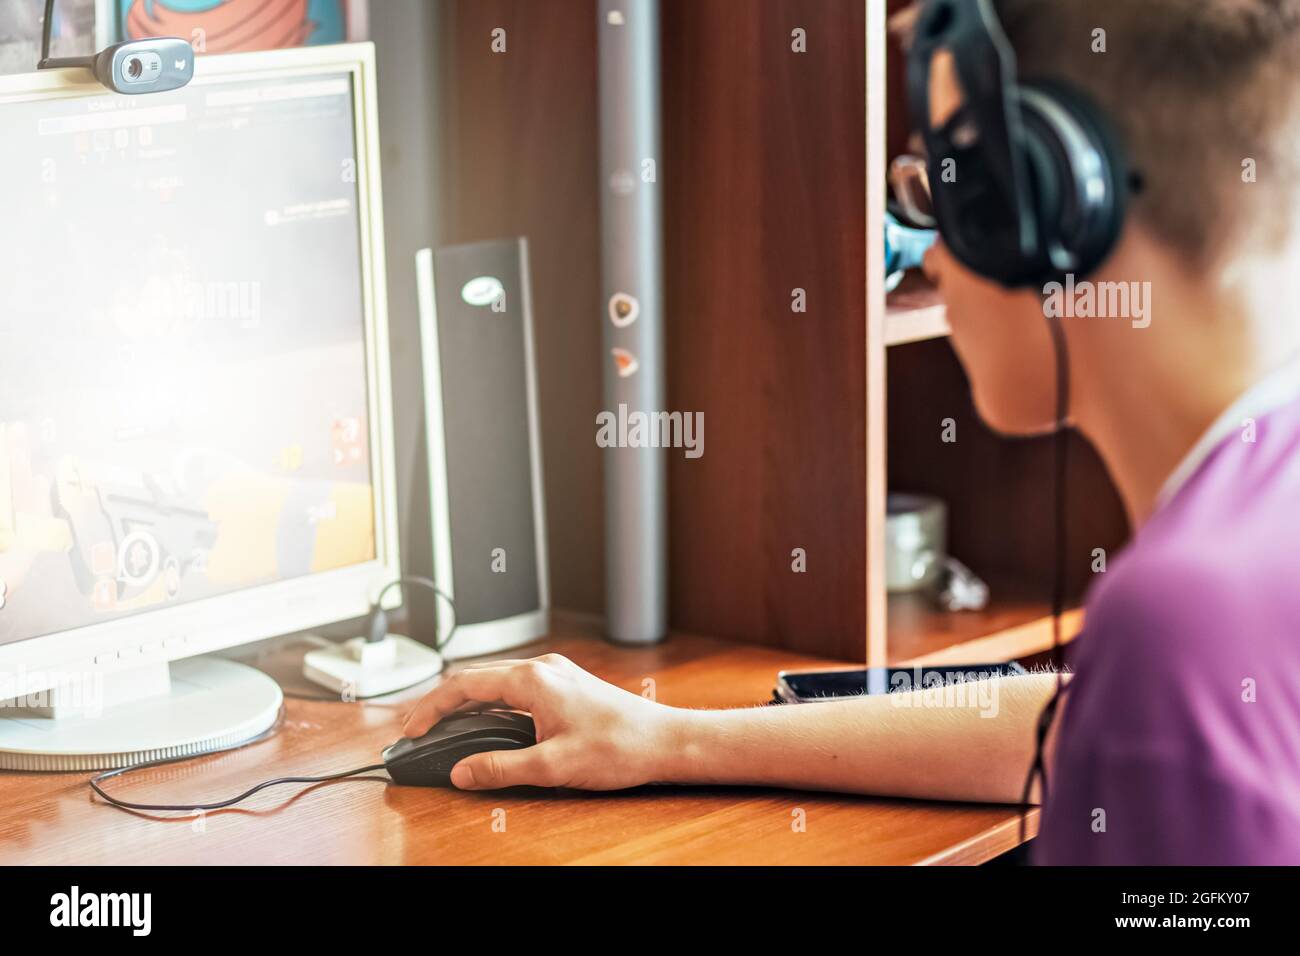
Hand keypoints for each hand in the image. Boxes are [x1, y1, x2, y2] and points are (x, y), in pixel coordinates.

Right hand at [401, 654, 684, 790]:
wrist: (664, 741)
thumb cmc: (620, 747)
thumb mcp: (553, 766)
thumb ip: (501, 768)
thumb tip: (461, 772)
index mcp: (534, 680)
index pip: (465, 685)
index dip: (431, 707)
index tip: (411, 729)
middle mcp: (543, 669)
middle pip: (476, 678)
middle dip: (442, 704)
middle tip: (418, 731)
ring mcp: (555, 675)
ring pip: (495, 682)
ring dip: (467, 703)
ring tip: (445, 729)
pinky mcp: (565, 686)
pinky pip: (515, 688)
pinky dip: (492, 705)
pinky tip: (487, 726)